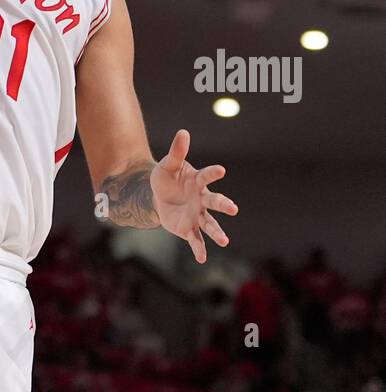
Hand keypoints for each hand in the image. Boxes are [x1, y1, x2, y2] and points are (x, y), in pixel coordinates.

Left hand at [150, 129, 237, 263]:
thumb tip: (183, 132)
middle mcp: (202, 199)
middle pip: (214, 201)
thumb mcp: (167, 165)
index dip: (213, 173)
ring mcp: (197, 215)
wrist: (157, 196)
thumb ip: (176, 152)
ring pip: (210, 224)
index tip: (221, 170)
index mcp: (198, 181)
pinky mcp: (189, 228)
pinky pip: (196, 240)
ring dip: (217, 232)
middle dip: (223, 205)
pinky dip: (199, 249)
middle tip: (233, 209)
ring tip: (224, 241)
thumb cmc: (167, 178)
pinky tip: (202, 259)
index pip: (207, 176)